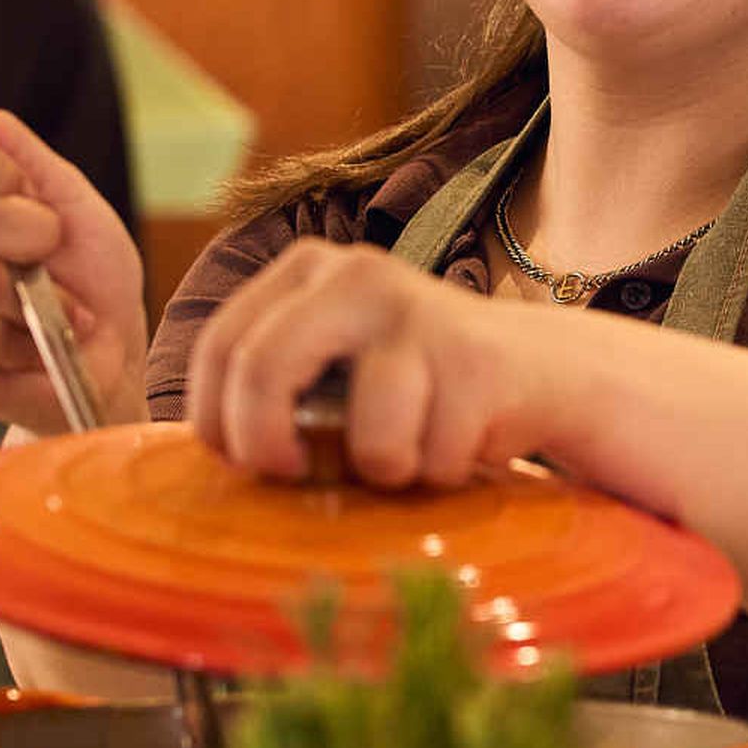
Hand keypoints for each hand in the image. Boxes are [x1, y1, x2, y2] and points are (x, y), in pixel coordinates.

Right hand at [0, 96, 147, 433]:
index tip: (34, 196)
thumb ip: (8, 144)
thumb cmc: (89, 274)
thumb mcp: (66, 194)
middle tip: (50, 254)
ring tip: (47, 307)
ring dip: (32, 297)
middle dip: (27, 235)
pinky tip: (31, 345)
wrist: (113, 352)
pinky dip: (23, 342)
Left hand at [187, 239, 564, 487]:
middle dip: (267, 446)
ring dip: (385, 472)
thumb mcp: (337, 363)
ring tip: (411, 454)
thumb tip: (202, 451)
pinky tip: (463, 441)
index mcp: (307, 270)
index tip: (240, 463)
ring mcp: (418, 311)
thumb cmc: (421, 386)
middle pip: (263, 369)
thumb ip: (277, 383)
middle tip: (295, 476)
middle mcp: (357, 275)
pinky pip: (428, 456)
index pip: (220, 345)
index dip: (215, 419)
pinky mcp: (475, 358)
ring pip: (364, 435)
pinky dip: (440, 473)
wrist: (544, 370)